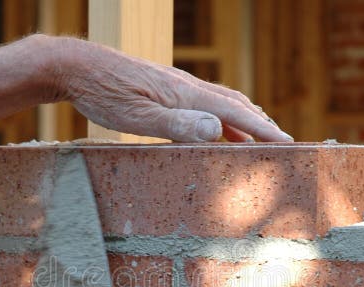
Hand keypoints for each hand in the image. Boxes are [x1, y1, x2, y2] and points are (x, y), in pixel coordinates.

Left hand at [0, 35, 293, 142]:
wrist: (76, 66)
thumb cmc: (104, 95)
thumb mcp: (140, 117)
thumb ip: (180, 124)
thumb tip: (219, 129)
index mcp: (186, 94)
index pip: (236, 113)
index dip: (263, 130)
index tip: (287, 143)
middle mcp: (186, 87)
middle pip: (234, 104)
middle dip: (259, 124)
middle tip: (278, 143)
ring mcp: (173, 86)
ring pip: (218, 102)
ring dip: (240, 120)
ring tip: (253, 139)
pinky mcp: (161, 89)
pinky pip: (200, 103)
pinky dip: (216, 117)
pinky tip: (210, 128)